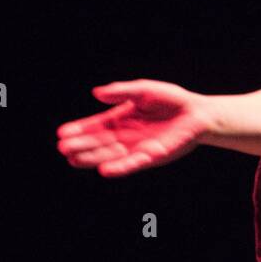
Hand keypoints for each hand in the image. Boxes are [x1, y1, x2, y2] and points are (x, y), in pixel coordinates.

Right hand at [56, 80, 214, 177]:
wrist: (198, 113)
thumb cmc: (172, 100)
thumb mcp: (143, 91)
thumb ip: (121, 92)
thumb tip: (96, 93)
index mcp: (120, 119)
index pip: (95, 126)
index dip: (79, 129)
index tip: (62, 133)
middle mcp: (126, 136)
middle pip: (98, 142)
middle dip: (81, 145)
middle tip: (63, 148)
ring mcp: (138, 147)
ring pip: (111, 155)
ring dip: (93, 158)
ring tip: (74, 159)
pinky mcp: (152, 156)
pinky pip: (133, 163)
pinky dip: (120, 167)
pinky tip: (104, 170)